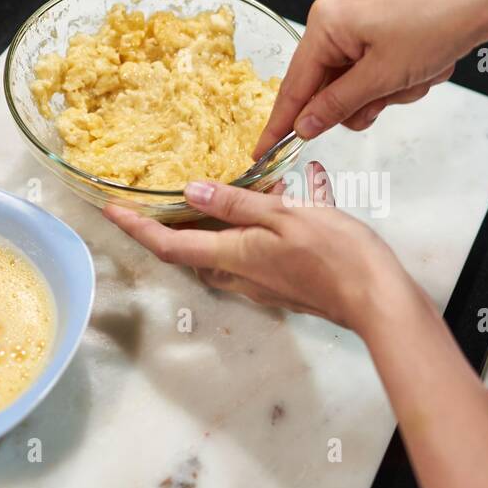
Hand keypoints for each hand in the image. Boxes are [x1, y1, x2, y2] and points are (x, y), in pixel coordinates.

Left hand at [102, 162, 422, 335]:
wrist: (376, 298)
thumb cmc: (336, 255)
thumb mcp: (285, 217)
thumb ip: (237, 204)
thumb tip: (191, 190)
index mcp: (234, 256)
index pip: (171, 245)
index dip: (138, 228)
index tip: (111, 212)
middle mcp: (241, 275)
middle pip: (193, 252)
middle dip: (174, 225)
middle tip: (163, 196)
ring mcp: (263, 283)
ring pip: (225, 251)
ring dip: (220, 222)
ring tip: (232, 189)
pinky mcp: (285, 282)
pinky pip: (256, 252)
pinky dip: (256, 226)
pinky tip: (285, 199)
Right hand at [253, 0, 487, 157]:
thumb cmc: (432, 24)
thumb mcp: (380, 77)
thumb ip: (337, 105)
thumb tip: (304, 126)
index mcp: (325, 25)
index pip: (293, 87)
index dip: (280, 126)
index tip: (263, 154)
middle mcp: (336, 22)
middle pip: (329, 89)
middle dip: (364, 102)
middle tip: (388, 96)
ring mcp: (360, 27)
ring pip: (359, 87)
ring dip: (389, 92)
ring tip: (415, 75)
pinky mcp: (382, 33)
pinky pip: (379, 74)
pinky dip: (401, 81)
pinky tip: (425, 66)